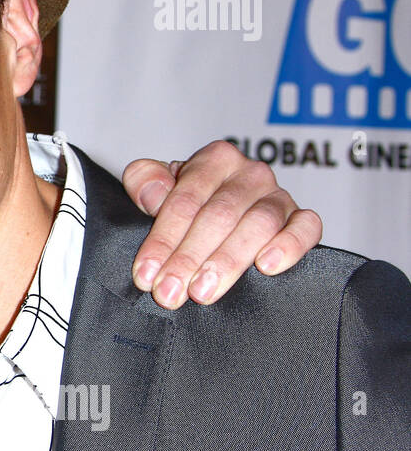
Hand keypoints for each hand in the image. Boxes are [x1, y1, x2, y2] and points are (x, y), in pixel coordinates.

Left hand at [122, 140, 321, 308]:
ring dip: (228, 261)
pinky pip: (306, 228)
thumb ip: (145, 181)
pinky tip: (267, 266)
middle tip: (171, 291)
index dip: (163, 238)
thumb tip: (153, 194)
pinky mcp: (303, 219)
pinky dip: (289, 245)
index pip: (185, 200)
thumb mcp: (157, 185)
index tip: (147, 272)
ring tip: (203, 291)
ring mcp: (278, 196)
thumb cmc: (188, 202)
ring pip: (258, 224)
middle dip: (189, 257)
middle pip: (219, 215)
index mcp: (214, 159)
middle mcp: (249, 173)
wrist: (219, 213)